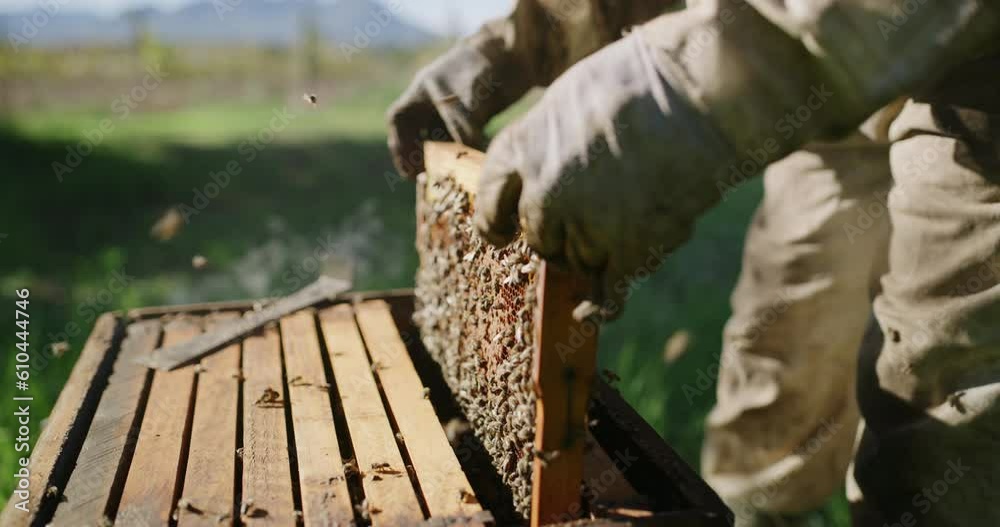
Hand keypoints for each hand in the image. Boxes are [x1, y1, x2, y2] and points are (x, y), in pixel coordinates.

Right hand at [387, 44, 511, 179]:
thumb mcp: (468, 103)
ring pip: (441, 136)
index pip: (398, 119)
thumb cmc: (484, 70)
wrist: (515, 54)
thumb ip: (464, 134)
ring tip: (448, 175)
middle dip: (421, 155)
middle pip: (418, 132)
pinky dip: (464, 151)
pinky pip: (462, 136)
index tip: (407, 168)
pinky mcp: (476, 113)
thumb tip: (469, 165)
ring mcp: (455, 105)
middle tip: (428, 178)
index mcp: (423, 89)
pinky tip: (471, 164)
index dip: (399, 145)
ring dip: (443, 156)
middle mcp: (435, 99)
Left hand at [474, 24, 737, 320]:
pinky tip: (588, 314)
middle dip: (561, 233)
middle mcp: (543, 193)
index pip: (490, 201)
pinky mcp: (627, 249)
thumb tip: (540, 178)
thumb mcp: (566, 99)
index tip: (502, 232)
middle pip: (540, 239)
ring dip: (599, 249)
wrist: (699, 93)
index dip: (496, 220)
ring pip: (578, 261)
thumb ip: (543, 144)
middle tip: (597, 208)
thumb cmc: (639, 84)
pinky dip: (601, 305)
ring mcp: (584, 225)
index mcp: (522, 149)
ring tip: (636, 208)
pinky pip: (607, 290)